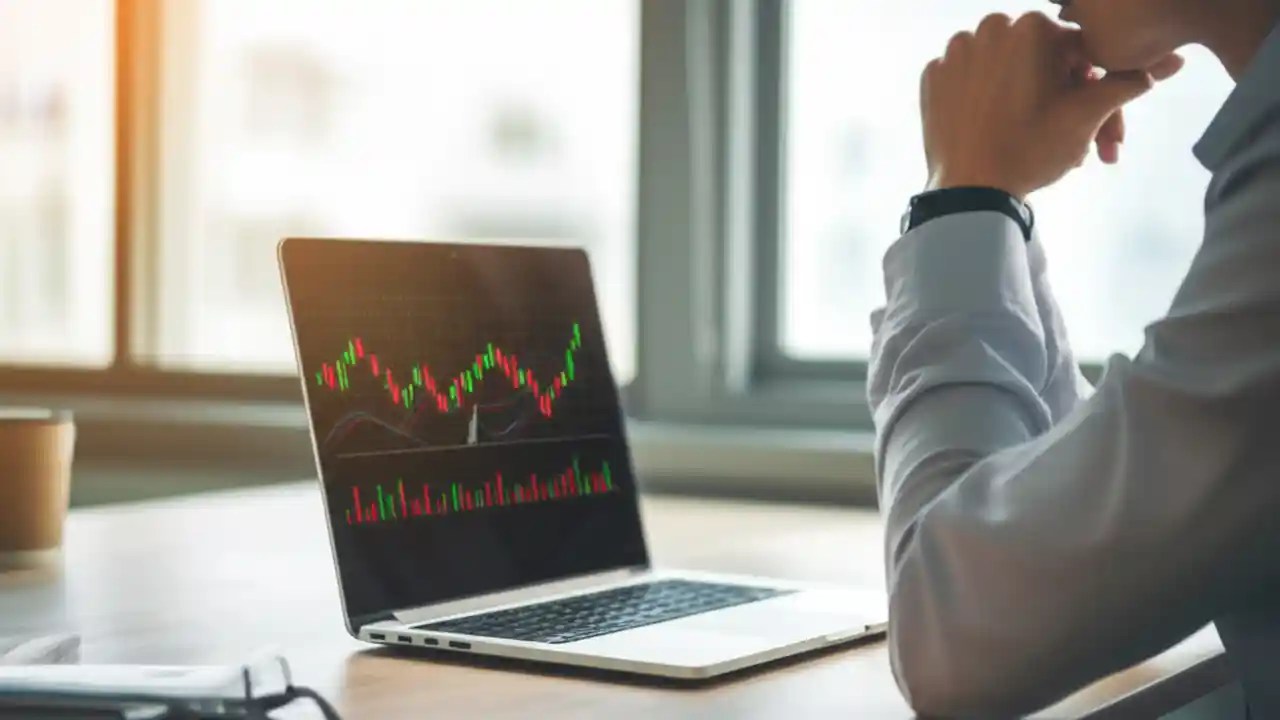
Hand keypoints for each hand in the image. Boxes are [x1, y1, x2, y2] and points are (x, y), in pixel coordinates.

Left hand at [920, 12, 1182, 198]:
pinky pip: (974, 82)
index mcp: (1029, 27)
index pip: (1080, 53)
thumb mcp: (1087, 115)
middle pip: (1042, 63)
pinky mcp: (932, 79)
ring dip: (1032, 101)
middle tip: (1081, 146)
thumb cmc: (1030, 151)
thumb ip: (1126, 82)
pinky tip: (1002, 131)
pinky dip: (991, 102)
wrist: (969, 191)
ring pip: (1009, 71)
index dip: (1098, 91)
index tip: (1105, 130)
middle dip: (1067, 101)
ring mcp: (954, 53)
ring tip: (1043, 143)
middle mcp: (988, 28)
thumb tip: (1170, 62)